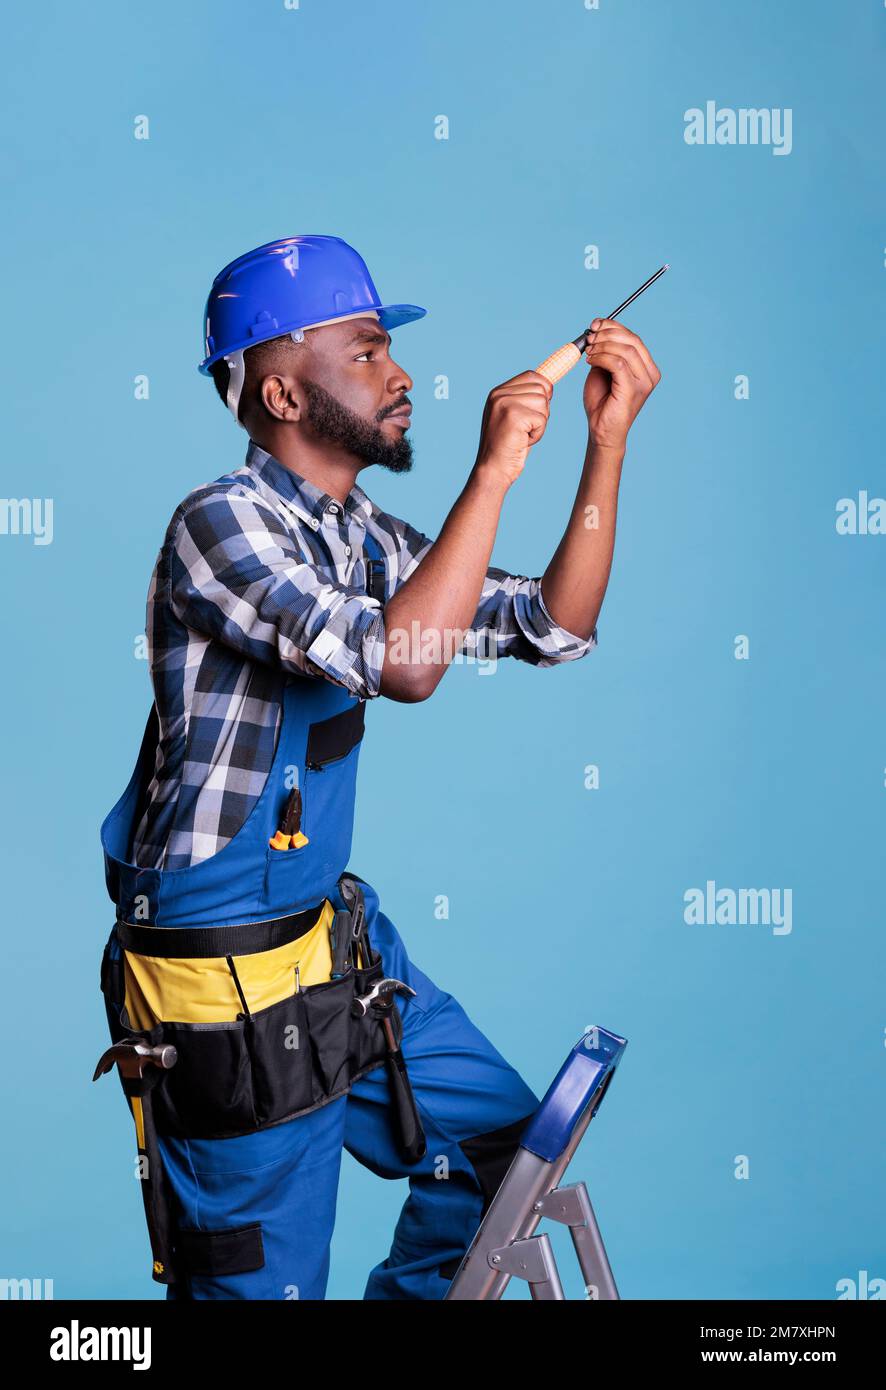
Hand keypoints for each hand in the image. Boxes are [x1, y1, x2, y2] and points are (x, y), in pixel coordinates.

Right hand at [475, 370, 552, 486]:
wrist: (492, 470)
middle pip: (541, 389)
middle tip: (525, 429)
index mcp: (498, 392)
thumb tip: (549, 385)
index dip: (544, 391)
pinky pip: (542, 419)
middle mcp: (499, 394)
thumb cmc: (507, 447)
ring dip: (539, 424)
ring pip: (543, 404)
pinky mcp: (513, 416)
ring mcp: (505, 403)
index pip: (532, 375)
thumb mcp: (514, 417)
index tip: (538, 411)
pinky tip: (523, 441)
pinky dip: (538, 434)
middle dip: (541, 411)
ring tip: (522, 435)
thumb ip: (526, 399)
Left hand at [582, 320, 660, 450]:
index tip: (595, 324)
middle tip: (589, 336)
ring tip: (588, 352)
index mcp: (646, 367)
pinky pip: (618, 364)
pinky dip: (602, 358)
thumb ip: (605, 350)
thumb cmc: (602, 402)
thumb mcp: (602, 369)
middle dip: (607, 333)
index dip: (613, 326)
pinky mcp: (633, 390)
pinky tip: (590, 362)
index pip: (633, 338)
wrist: (600, 430)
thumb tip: (598, 328)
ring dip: (602, 346)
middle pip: (632, 340)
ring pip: (625, 350)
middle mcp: (650, 374)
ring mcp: (644, 382)